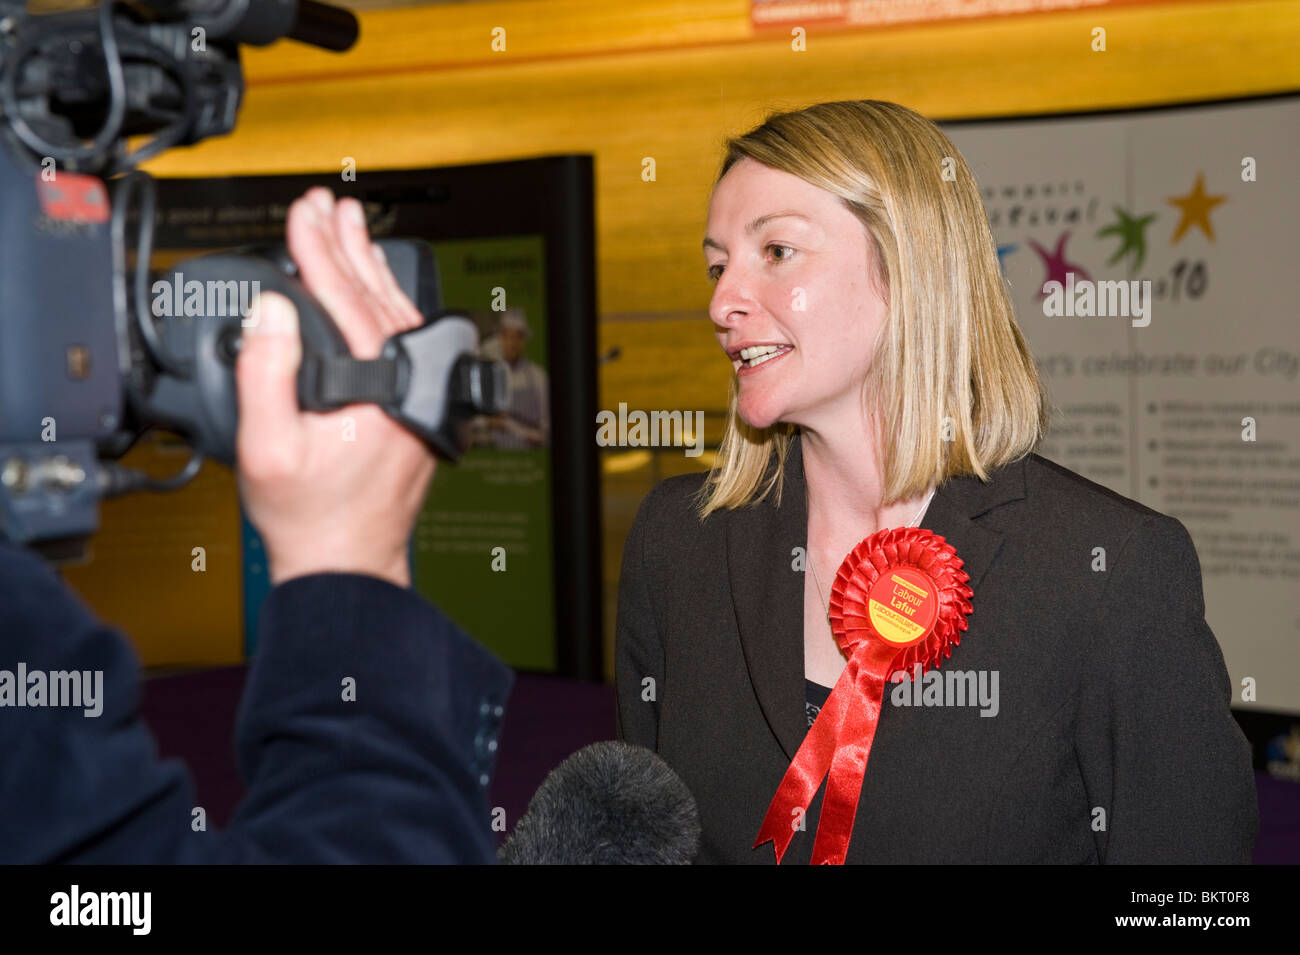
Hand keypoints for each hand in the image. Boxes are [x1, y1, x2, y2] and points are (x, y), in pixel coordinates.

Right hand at [235, 187, 432, 587]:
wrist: (346, 563)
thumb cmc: (310, 516)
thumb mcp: (267, 447)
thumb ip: (267, 373)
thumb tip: (273, 312)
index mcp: (382, 392)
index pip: (350, 304)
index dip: (320, 254)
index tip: (302, 215)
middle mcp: (412, 391)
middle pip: (382, 301)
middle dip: (351, 247)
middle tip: (329, 205)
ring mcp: (420, 400)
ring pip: (399, 318)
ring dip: (371, 271)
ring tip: (351, 230)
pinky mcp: (418, 410)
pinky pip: (406, 342)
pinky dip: (385, 308)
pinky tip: (373, 290)